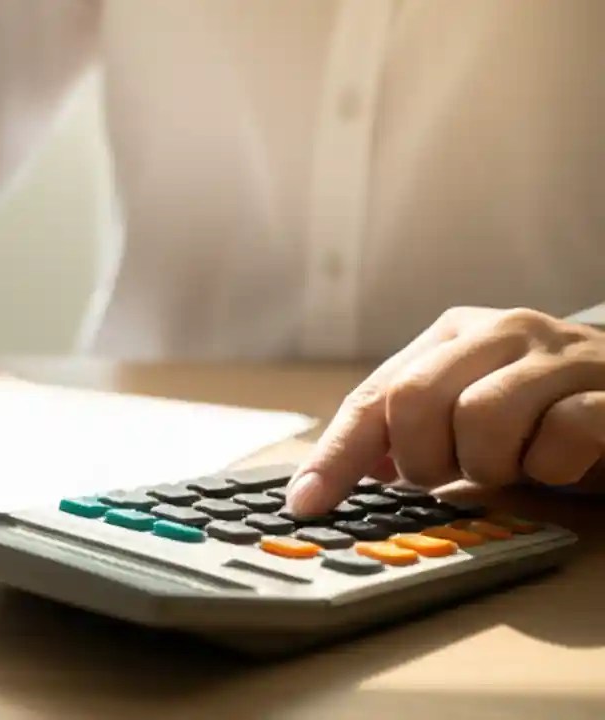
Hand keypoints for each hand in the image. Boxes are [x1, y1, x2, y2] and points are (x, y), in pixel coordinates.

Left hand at [286, 306, 604, 514]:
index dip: (335, 455)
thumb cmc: (544, 414)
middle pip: (415, 398)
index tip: (306, 505)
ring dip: (490, 464)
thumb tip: (326, 478)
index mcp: (453, 334)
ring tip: (515, 466)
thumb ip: (404, 433)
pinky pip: (563, 434)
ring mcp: (562, 355)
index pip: (374, 397)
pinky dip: (553, 467)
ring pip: (484, 415)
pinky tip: (562, 463)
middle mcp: (503, 330)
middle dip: (424, 458)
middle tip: (455, 474)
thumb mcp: (468, 413)